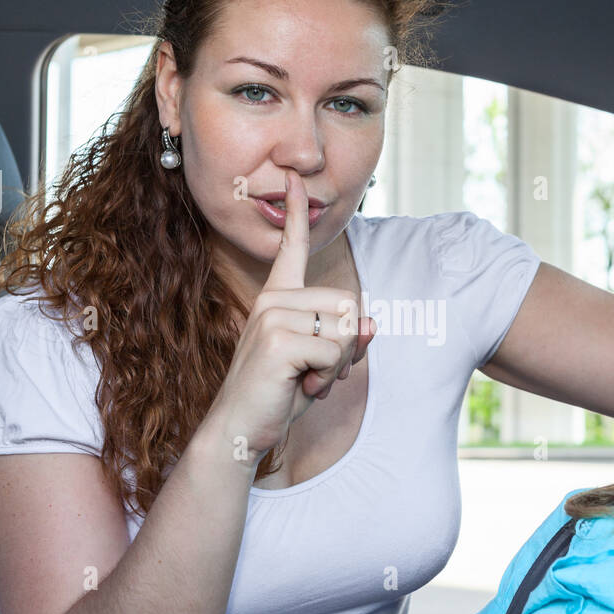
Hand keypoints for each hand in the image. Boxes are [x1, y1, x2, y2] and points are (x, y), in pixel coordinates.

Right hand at [206, 167, 375, 463]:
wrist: (241, 431)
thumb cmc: (279, 397)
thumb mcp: (320, 365)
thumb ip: (346, 341)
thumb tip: (373, 323)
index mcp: (277, 299)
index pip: (292, 250)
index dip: (296, 216)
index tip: (296, 181)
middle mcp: (273, 300)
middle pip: (349, 306)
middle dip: (346, 348)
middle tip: (314, 373)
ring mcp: (273, 317)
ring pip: (346, 329)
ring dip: (337, 365)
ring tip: (305, 381)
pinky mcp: (279, 340)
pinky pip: (334, 351)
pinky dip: (328, 377)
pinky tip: (300, 388)